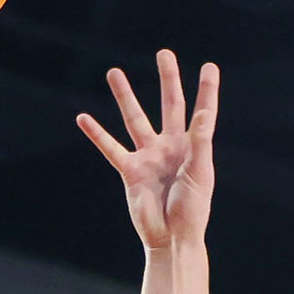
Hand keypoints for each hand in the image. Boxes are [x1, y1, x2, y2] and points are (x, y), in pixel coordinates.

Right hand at [77, 53, 219, 254]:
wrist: (172, 239)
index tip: (210, 67)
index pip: (201, 112)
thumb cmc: (192, 210)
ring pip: (135, 119)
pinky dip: (97, 134)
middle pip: (169, 105)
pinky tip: (83, 118)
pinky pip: (111, 148)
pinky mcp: (130, 171)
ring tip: (114, 72)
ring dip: (125, 96)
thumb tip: (205, 111)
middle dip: (167, 79)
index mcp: (192, 147)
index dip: (206, 91)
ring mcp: (149, 157)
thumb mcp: (200, 172)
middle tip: (164, 53)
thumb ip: (200, 140)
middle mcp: (171, 147)